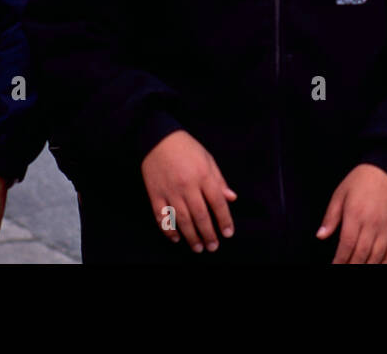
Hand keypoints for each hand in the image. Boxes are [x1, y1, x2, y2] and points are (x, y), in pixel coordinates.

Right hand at [140, 130, 235, 252]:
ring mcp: (170, 191)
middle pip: (200, 215)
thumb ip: (219, 180)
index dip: (224, 220)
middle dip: (208, 234)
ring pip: (182, 220)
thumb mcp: (208, 159)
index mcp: (203, 175)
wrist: (157, 138)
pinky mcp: (155, 194)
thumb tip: (231, 198)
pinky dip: (168, 230)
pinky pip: (161, 217)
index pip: (217, 202)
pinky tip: (176, 238)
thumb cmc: (186, 147)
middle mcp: (187, 186)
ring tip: (198, 248)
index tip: (228, 233)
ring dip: (191, 236)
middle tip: (213, 247)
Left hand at [317, 164, 386, 263]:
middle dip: (352, 266)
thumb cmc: (361, 180)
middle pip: (361, 253)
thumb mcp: (340, 193)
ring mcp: (386, 227)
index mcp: (355, 214)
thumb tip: (320, 236)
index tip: (335, 266)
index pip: (347, 244)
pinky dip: (386, 262)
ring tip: (359, 269)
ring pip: (377, 255)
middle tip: (345, 269)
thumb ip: (331, 216)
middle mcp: (372, 223)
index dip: (340, 260)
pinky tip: (378, 265)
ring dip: (367, 266)